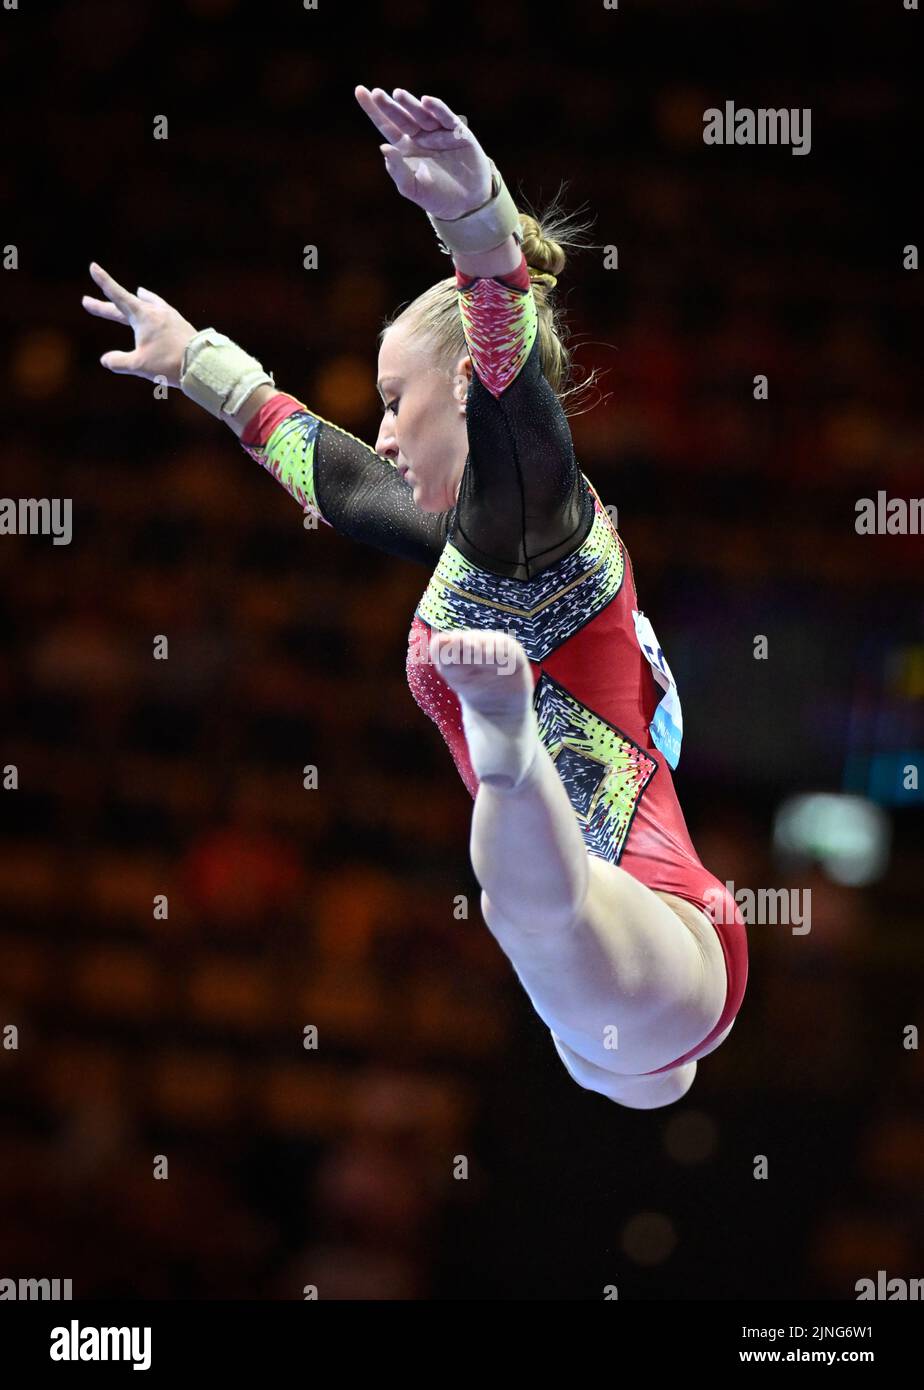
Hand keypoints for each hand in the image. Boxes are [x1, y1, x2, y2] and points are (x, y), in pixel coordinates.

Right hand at [81, 262, 197, 387]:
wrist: (201, 362)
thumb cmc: (169, 363)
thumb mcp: (139, 365)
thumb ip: (119, 362)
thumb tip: (106, 360)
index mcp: (142, 316)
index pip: (117, 295)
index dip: (104, 282)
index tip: (93, 266)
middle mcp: (155, 311)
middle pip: (125, 305)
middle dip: (105, 307)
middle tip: (87, 302)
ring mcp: (169, 316)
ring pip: (149, 304)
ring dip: (138, 300)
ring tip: (138, 293)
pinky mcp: (180, 324)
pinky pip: (164, 311)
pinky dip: (157, 307)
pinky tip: (162, 309)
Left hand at [354, 87, 492, 220]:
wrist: (465, 204)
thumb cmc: (436, 196)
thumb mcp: (411, 188)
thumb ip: (396, 170)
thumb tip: (383, 147)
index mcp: (405, 146)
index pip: (386, 124)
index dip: (373, 109)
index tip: (360, 91)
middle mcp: (420, 135)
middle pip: (401, 116)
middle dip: (389, 105)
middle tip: (377, 94)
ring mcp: (439, 132)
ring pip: (421, 114)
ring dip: (410, 104)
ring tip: (398, 94)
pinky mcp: (458, 133)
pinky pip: (446, 117)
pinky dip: (437, 109)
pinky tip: (426, 102)